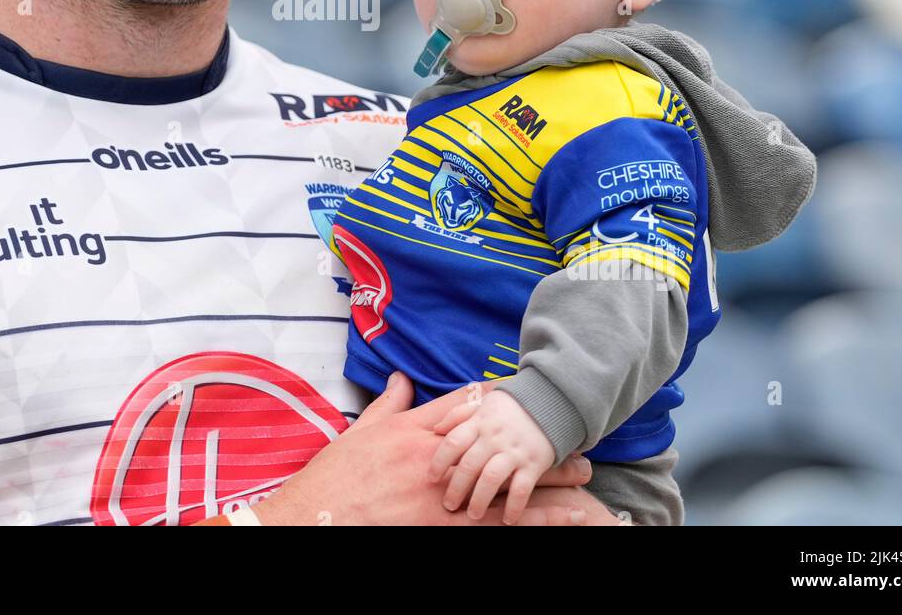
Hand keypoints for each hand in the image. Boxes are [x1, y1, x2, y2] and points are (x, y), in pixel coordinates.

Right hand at [248, 372, 600, 525]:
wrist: (318, 517)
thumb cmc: (337, 476)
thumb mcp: (361, 431)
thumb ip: (388, 404)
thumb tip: (402, 378)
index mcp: (415, 430)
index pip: (465, 406)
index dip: (496, 402)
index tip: (523, 400)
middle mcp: (435, 457)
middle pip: (497, 444)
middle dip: (536, 443)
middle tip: (573, 442)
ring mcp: (442, 493)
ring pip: (506, 484)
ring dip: (547, 485)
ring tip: (583, 484)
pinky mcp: (442, 524)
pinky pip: (495, 523)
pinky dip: (528, 521)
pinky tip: (556, 522)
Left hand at [428, 388, 556, 523]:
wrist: (550, 401)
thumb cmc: (510, 406)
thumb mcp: (483, 404)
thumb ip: (458, 415)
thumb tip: (436, 429)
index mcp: (479, 423)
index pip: (453, 442)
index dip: (439, 461)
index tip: (432, 478)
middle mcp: (494, 437)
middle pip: (469, 465)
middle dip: (456, 488)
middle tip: (448, 504)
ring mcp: (514, 450)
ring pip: (491, 478)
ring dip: (480, 499)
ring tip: (473, 515)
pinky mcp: (534, 463)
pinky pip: (522, 489)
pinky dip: (514, 506)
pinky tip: (508, 520)